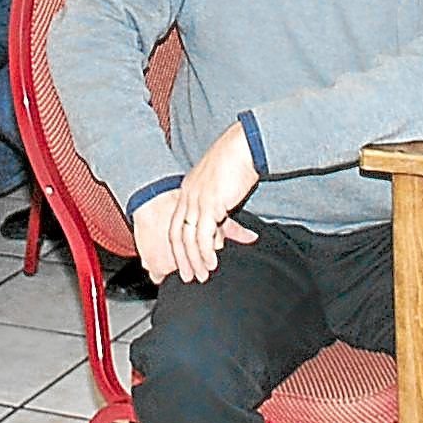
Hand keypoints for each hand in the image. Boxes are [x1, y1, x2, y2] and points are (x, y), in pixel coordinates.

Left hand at [145, 123, 260, 282]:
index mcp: (188, 189)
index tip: (185, 262)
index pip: (177, 223)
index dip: (179, 245)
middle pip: (177, 233)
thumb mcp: (221, 187)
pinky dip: (206, 252)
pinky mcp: (210, 203)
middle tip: (188, 276)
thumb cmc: (238, 162)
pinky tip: (212, 263)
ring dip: (195, 260)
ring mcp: (197, 199)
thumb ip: (216, 208)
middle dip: (182, 258)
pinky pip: (203, 235)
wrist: (245, 146)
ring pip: (188, 238)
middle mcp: (188, 195)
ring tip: (202, 276)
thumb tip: (219, 232)